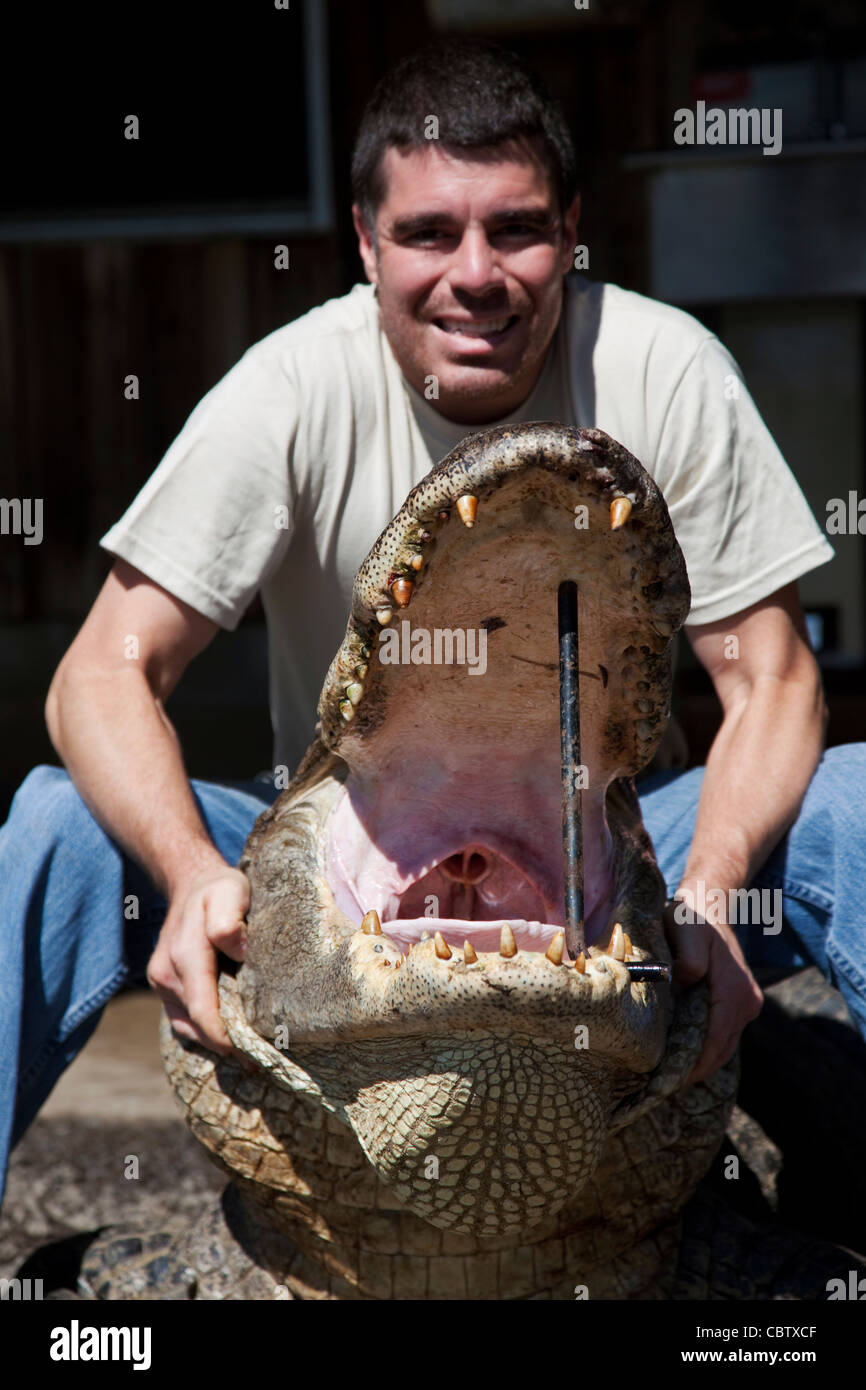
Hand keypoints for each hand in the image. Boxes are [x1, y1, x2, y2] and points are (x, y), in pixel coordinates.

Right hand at [147, 861, 250, 1052]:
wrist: (192, 883)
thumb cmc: (219, 890)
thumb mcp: (230, 892)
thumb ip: (229, 919)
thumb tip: (236, 949)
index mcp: (185, 956)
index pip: (202, 1010)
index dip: (224, 1038)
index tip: (250, 1054)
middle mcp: (167, 973)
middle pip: (196, 1024)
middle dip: (225, 1046)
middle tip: (259, 1061)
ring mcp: (162, 983)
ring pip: (188, 1026)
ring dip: (215, 1042)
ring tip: (248, 1054)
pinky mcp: (165, 987)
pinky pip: (183, 1020)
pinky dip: (204, 1032)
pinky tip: (229, 1037)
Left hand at [662, 892, 762, 1083]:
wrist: (709, 906)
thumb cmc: (692, 918)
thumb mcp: (686, 930)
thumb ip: (689, 958)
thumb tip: (686, 981)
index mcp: (734, 991)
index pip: (716, 1040)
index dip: (695, 1064)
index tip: (671, 1081)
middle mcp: (746, 1001)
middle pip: (722, 1050)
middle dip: (696, 1070)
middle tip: (664, 1086)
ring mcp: (747, 1004)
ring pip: (724, 1045)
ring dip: (702, 1062)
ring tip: (671, 1077)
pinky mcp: (741, 1003)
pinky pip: (724, 1034)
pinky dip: (707, 1047)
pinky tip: (684, 1055)